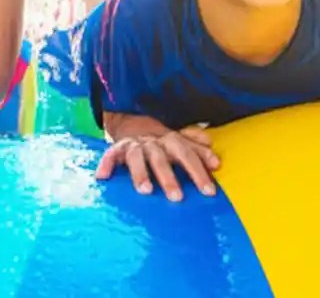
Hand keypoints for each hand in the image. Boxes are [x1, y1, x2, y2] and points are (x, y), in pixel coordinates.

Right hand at [94, 126, 218, 201]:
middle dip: (169, 177)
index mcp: (171, 140)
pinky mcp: (118, 148)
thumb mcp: (181, 142)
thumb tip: (217, 162)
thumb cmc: (162, 141)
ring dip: (140, 173)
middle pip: (161, 158)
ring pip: (137, 157)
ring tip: (145, 191)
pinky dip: (106, 164)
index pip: (187, 155)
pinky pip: (110, 155)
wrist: (133, 120)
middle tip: (177, 198)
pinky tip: (102, 177)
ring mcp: (135, 145)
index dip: (198, 172)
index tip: (209, 192)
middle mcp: (153, 142)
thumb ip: (198, 150)